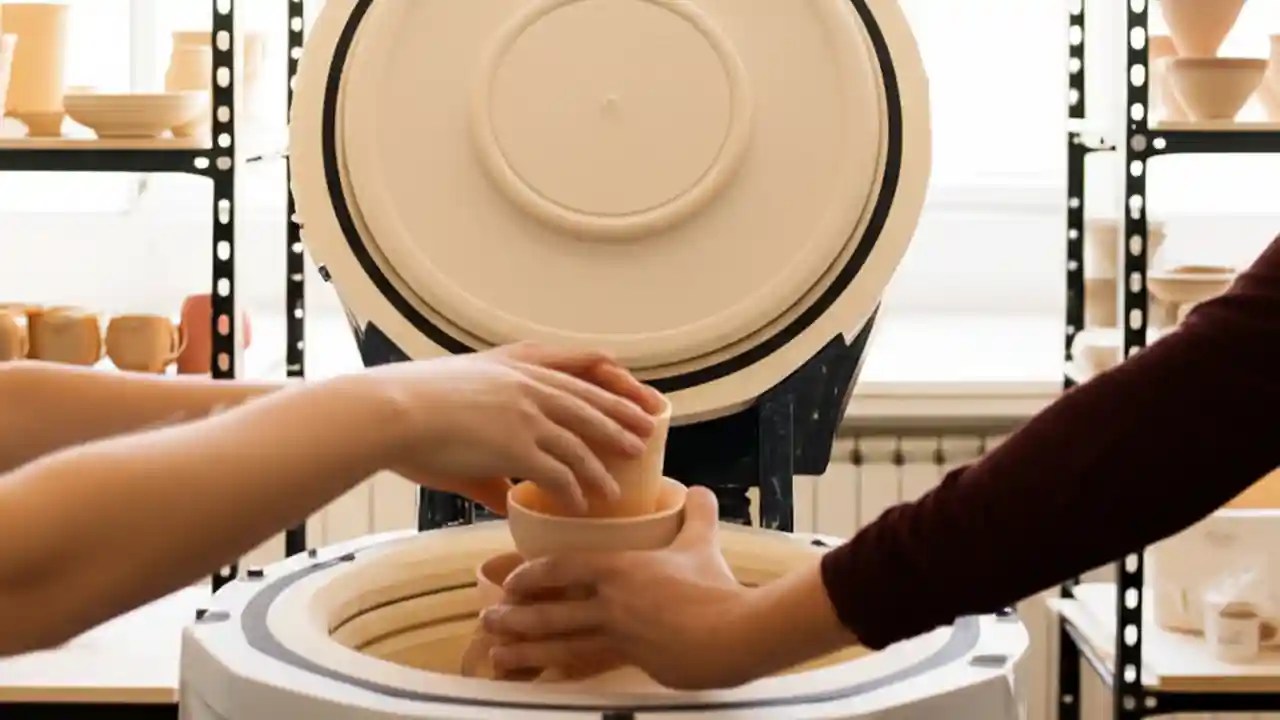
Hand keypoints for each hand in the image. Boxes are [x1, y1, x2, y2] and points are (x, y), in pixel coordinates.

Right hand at [371, 342, 661, 512]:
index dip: (608, 386)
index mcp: (515, 366)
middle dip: (621, 421)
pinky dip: (573, 491)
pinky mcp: (516, 445)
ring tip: (616, 487)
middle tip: (646, 435)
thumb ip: (490, 453)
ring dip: (601, 468)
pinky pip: (558, 473)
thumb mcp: (459, 413)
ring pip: (580, 443)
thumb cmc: (411, 413)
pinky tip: (582, 505)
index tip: (632, 394)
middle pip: (589, 404)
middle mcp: (527, 385)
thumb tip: (504, 496)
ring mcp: (525, 414)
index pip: (577, 371)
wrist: (389, 412)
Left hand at [480, 487, 771, 688]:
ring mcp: (619, 635)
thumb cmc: (716, 586)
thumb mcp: (702, 543)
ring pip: (559, 643)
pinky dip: (558, 670)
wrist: (737, 634)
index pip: (562, 567)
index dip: (532, 574)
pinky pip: (585, 665)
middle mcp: (611, 601)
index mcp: (621, 567)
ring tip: (497, 655)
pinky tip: (540, 677)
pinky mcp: (632, 661)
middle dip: (514, 616)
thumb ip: (696, 516)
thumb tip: (698, 492)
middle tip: (488, 619)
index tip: (512, 581)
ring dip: (524, 648)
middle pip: (550, 610)